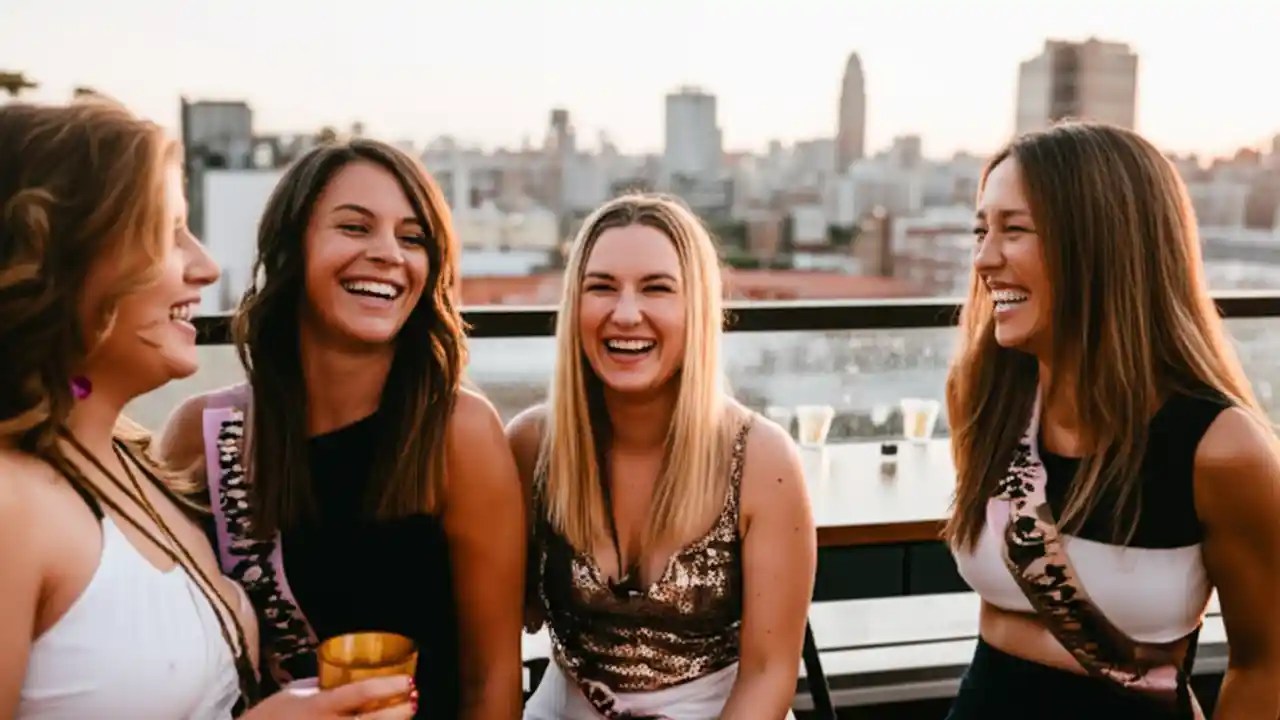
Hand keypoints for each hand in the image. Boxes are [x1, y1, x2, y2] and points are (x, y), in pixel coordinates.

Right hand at [242, 675, 417, 718]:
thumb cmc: (267, 717)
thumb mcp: (292, 693)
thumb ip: (318, 685)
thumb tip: (344, 675)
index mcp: (317, 706)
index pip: (360, 692)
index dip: (388, 686)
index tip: (407, 681)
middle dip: (399, 713)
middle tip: (413, 702)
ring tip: (402, 717)